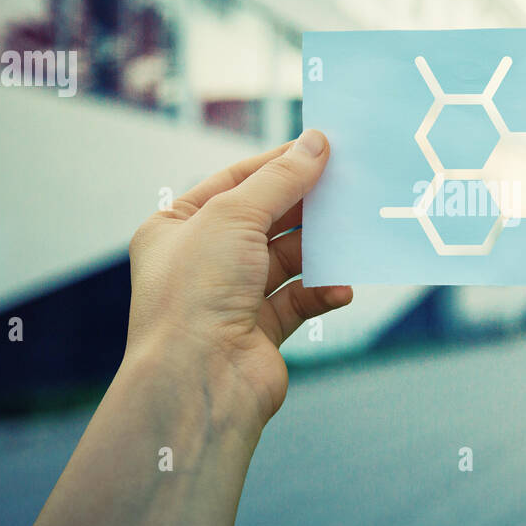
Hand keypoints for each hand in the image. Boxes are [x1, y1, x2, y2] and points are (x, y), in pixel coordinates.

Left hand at [124, 130, 352, 432]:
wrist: (198, 382)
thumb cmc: (195, 295)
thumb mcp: (235, 215)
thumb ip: (280, 178)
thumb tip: (316, 143)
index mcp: (174, 228)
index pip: (232, 183)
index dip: (276, 164)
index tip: (320, 149)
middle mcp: (199, 262)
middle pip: (263, 220)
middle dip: (303, 207)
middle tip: (346, 186)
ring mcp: (229, 298)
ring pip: (285, 260)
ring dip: (318, 249)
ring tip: (351, 234)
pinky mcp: (259, 331)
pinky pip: (299, 300)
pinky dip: (322, 291)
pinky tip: (341, 287)